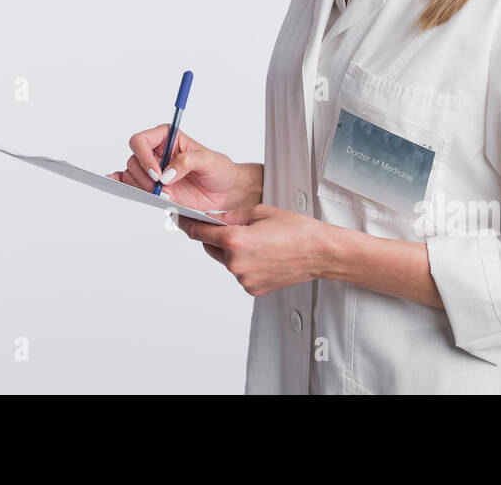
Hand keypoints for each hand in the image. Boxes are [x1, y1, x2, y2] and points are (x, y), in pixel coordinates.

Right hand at [106, 125, 247, 213]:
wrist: (225, 192)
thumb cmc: (219, 170)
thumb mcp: (209, 160)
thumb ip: (187, 161)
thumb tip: (167, 173)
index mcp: (167, 137)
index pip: (142, 140)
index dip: (145, 157)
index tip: (157, 173)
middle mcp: (157, 153)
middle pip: (133, 159)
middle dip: (144, 176)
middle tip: (160, 188)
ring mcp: (153, 171)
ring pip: (131, 174)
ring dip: (142, 186)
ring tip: (163, 194)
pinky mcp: (153, 188)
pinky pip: (129, 183)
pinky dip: (121, 184)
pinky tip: (117, 186)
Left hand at [175, 204, 329, 296]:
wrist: (320, 253)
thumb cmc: (297, 230)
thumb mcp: (260, 212)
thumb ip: (232, 216)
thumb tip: (214, 218)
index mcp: (235, 240)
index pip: (200, 232)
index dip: (188, 224)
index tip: (180, 219)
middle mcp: (236, 263)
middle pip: (210, 247)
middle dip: (215, 236)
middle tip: (231, 226)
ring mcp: (244, 279)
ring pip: (226, 261)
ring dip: (232, 250)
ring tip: (258, 241)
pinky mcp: (252, 289)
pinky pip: (240, 272)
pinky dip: (245, 263)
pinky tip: (263, 254)